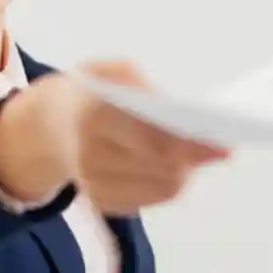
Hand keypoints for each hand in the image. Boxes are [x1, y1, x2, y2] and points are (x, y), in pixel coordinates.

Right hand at [0, 61, 228, 214]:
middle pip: (165, 165)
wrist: (46, 126)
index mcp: (94, 114)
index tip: (226, 144)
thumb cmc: (93, 91)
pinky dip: (168, 180)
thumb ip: (145, 85)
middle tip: (223, 147)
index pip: (155, 137)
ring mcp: (94, 184)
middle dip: (196, 156)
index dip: (193, 143)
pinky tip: (169, 164)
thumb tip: (186, 114)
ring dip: (186, 169)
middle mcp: (91, 154)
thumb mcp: (111, 70)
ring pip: (165, 185)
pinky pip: (153, 197)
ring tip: (197, 152)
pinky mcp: (102, 202)